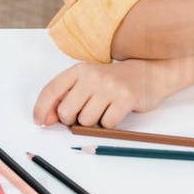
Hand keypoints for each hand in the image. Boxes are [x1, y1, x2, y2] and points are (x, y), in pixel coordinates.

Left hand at [32, 59, 173, 128]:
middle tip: (87, 111)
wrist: (151, 73)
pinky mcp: (126, 98)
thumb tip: (46, 119)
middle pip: (67, 112)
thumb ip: (67, 96)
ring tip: (105, 108)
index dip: (41, 110)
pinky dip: (110, 123)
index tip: (41, 121)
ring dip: (94, 121)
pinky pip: (107, 123)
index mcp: (80, 69)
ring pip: (86, 120)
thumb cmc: (115, 81)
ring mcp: (111, 86)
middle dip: (73, 119)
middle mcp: (94, 76)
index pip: (51, 90)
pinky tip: (117, 110)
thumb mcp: (89, 80)